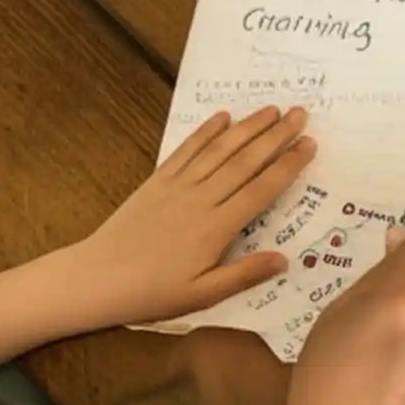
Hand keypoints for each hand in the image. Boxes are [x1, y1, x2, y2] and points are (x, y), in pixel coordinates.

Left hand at [79, 106, 314, 323]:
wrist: (95, 279)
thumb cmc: (152, 293)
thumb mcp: (202, 296)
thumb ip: (244, 275)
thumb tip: (284, 260)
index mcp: (216, 228)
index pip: (261, 190)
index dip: (288, 165)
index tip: (309, 144)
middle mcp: (200, 199)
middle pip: (245, 161)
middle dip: (275, 136)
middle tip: (300, 113)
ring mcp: (177, 186)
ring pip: (219, 150)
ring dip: (247, 127)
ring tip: (272, 109)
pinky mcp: (157, 181)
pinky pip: (186, 151)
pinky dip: (205, 132)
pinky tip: (222, 117)